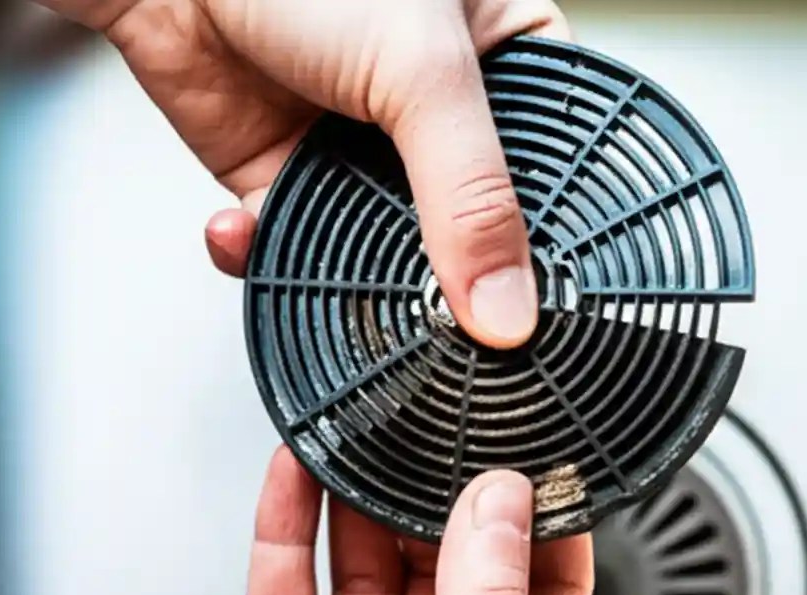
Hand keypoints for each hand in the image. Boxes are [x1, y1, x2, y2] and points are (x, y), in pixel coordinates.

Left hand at [36, 0, 571, 347]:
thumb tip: (506, 308)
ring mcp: (368, 153)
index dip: (550, 248)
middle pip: (472, 234)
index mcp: (510, 65)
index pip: (555, 176)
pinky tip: (251, 230)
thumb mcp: (421, 72)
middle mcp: (441, 117)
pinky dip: (271, 256)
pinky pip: (301, 247)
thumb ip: (471, 197)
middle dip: (441, 279)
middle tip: (434, 317)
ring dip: (345, 277)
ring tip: (331, 270)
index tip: (534, 311)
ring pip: (385, 256)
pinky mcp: (297, 177)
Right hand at [235, 446, 592, 594]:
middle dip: (439, 492)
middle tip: (440, 424)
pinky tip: (296, 472)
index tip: (532, 455)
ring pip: (361, 574)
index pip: (543, 594)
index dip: (540, 519)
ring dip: (360, 497)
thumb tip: (501, 507)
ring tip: (370, 429)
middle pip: (446, 571)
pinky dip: (283, 530)